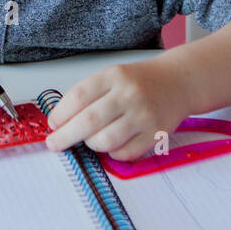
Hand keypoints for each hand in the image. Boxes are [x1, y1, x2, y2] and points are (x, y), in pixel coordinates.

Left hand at [44, 57, 191, 160]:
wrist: (178, 82)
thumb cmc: (140, 82)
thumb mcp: (113, 76)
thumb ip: (89, 95)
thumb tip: (60, 123)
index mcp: (114, 76)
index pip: (78, 96)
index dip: (60, 114)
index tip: (52, 125)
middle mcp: (129, 94)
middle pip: (88, 122)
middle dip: (65, 137)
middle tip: (55, 144)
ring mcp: (144, 115)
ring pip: (105, 141)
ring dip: (91, 145)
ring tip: (91, 140)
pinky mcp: (156, 134)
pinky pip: (125, 153)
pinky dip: (113, 153)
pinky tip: (114, 143)